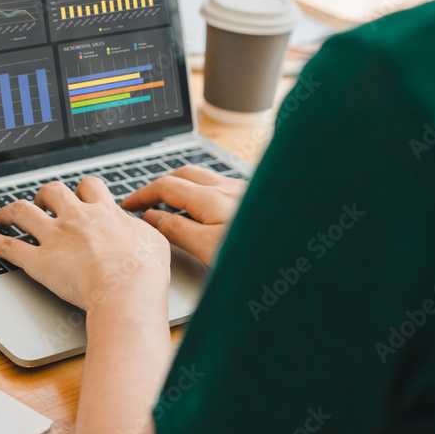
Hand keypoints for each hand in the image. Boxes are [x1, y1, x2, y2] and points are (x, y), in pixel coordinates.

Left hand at [0, 178, 170, 311]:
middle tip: (44, 202)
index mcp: (104, 212)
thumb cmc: (145, 271)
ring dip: (11, 209)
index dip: (83, 189)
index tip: (82, 195)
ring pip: (24, 211)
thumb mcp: (153, 242)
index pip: (90, 187)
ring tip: (4, 213)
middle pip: (53, 191)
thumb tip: (139, 227)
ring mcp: (55, 238)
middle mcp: (76, 218)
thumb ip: (141, 230)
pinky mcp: (38, 261)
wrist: (126, 290)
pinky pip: (7, 246)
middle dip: (46, 194)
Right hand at [121, 165, 246, 265]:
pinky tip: (203, 210)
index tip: (128, 205)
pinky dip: (200, 192)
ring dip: (181, 187)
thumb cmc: (257, 255)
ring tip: (168, 204)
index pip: (165, 187)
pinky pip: (219, 186)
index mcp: (211, 197)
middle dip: (159, 186)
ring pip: (203, 179)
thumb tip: (151, 217)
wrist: (306, 258)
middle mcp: (227, 187)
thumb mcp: (208, 248)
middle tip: (144, 202)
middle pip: (183, 175)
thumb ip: (177, 230)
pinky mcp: (255, 200)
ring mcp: (243, 191)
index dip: (142, 195)